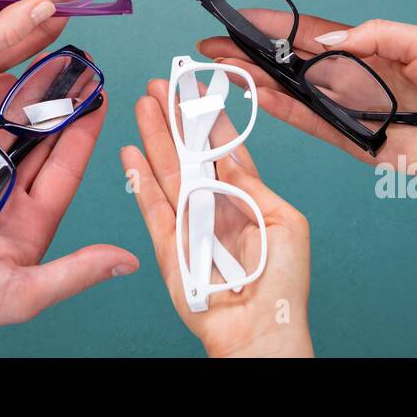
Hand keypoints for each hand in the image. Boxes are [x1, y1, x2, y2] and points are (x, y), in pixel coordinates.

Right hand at [122, 79, 312, 356]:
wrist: (260, 331)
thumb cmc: (283, 286)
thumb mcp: (285, 223)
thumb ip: (254, 186)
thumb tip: (232, 156)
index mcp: (247, 197)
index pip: (223, 147)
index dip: (209, 117)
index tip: (197, 87)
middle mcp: (215, 205)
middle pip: (189, 152)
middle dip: (175, 118)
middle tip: (162, 85)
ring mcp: (190, 223)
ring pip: (167, 170)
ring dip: (155, 137)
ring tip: (144, 104)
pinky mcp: (169, 245)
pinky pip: (151, 206)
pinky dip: (140, 179)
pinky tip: (131, 152)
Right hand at [198, 18, 416, 192]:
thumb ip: (373, 35)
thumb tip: (323, 40)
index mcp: (363, 45)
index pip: (305, 30)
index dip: (270, 22)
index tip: (237, 16)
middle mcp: (348, 75)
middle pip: (286, 60)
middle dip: (247, 52)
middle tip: (209, 44)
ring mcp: (346, 107)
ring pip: (289, 91)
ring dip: (254, 81)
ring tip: (218, 69)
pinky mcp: (351, 139)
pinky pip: (309, 122)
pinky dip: (281, 111)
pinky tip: (254, 99)